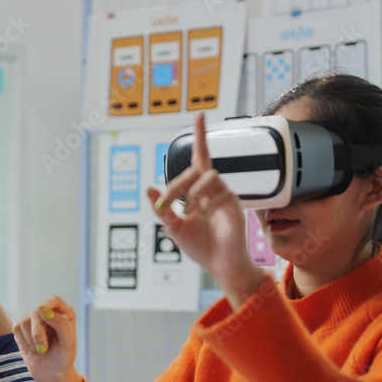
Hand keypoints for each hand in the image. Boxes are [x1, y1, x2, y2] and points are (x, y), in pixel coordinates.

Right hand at [12, 295, 82, 381]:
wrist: (52, 374)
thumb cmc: (63, 358)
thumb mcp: (68, 342)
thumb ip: (61, 323)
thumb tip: (44, 310)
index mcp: (64, 314)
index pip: (54, 300)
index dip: (48, 303)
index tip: (43, 311)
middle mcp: (48, 314)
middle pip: (37, 312)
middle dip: (38, 332)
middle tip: (43, 349)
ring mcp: (33, 320)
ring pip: (25, 321)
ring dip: (32, 340)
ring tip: (41, 350)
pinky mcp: (21, 328)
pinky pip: (17, 328)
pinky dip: (24, 341)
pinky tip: (32, 348)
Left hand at [149, 113, 265, 307]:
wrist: (220, 265)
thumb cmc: (201, 246)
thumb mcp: (173, 228)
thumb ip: (162, 209)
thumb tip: (148, 189)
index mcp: (199, 191)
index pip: (200, 158)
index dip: (200, 136)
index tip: (200, 116)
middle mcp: (212, 189)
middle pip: (195, 169)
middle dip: (175, 185)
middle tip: (164, 204)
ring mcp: (224, 196)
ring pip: (208, 176)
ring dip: (191, 192)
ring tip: (188, 213)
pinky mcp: (233, 205)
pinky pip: (220, 192)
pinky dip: (205, 204)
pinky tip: (201, 218)